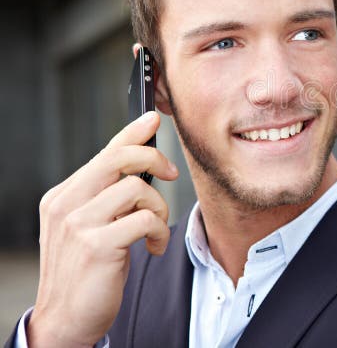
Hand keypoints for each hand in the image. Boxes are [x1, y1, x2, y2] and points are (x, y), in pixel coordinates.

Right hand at [27, 111, 178, 347]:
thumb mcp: (93, 227)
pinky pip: (144, 220)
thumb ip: (109, 197)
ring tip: (155, 230)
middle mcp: (66, 205)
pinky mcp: (96, 245)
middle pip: (119, 158)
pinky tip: (153, 246)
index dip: (131, 133)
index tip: (153, 119)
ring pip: (136, 188)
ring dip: (158, 208)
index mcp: (64, 196)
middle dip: (153, 159)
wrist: (66, 319)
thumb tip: (144, 165)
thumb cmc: (87, 271)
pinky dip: (158, 231)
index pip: (103, 153)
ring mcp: (78, 224)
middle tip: (171, 175)